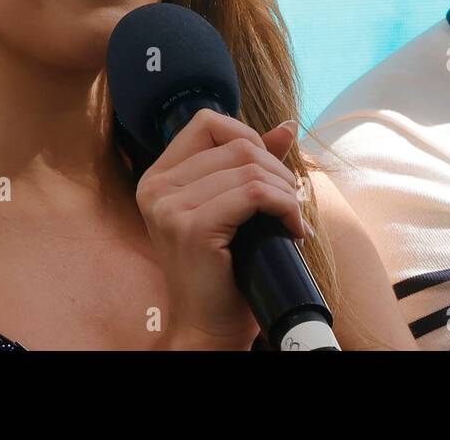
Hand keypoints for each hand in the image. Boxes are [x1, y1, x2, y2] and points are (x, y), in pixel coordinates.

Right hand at [135, 109, 308, 349]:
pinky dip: (284, 206)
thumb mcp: (234, 207)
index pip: (208, 123)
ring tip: (293, 216)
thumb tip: (287, 126)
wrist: (210, 326)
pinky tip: (292, 228)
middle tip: (291, 201)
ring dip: (286, 191)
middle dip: (276, 170)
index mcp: (159, 177)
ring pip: (250, 169)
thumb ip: (252, 164)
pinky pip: (254, 195)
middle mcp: (156, 188)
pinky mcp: (192, 228)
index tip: (268, 171)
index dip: (247, 137)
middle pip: (236, 145)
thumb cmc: (224, 269)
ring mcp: (169, 208)